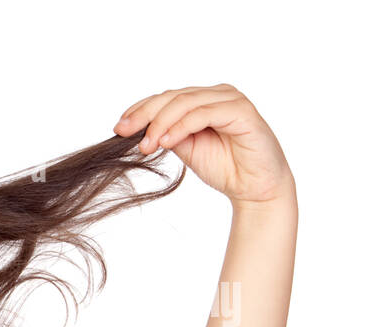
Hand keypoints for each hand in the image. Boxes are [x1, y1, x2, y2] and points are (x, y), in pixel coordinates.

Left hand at [113, 84, 294, 206]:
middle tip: (124, 133)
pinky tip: (166, 141)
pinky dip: (181, 126)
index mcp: (202, 100)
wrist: (254, 187)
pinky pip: (204, 114)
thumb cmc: (224, 167)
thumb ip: (167, 134)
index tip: (118, 127)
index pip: (165, 98)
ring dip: (161, 123)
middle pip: (172, 97)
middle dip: (144, 114)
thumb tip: (138, 128)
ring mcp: (230, 100)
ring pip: (186, 102)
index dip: (140, 109)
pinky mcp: (242, 112)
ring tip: (146, 145)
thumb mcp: (186, 148)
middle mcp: (217, 94)